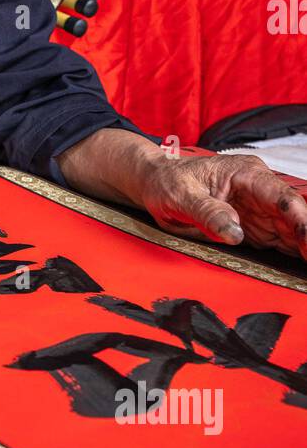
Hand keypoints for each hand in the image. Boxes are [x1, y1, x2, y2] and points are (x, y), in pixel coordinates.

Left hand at [139, 151, 306, 259]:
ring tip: (305, 273)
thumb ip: (208, 212)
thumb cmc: (168, 182)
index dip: (302, 221)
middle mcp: (259, 190)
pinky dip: (292, 255)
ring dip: (302, 249)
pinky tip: (299, 268)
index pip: (282, 198)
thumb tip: (234, 232)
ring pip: (291, 231)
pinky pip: (279, 242)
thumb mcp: (180, 196)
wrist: (157, 183)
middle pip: (294, 216)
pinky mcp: (253, 227)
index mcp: (246, 174)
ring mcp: (258, 210)